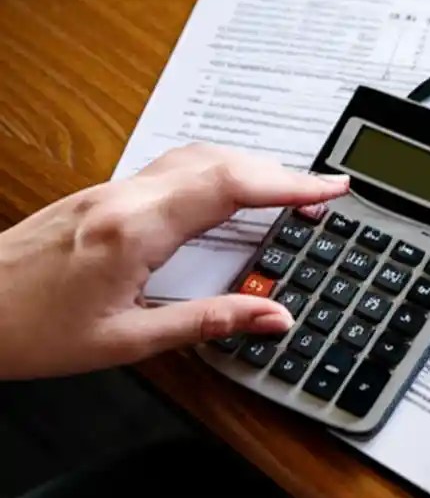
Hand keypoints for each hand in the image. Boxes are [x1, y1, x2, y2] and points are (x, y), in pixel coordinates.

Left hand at [0, 143, 348, 378]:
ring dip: (249, 167)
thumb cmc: (29, 330)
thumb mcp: (127, 340)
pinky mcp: (101, 197)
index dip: (290, 183)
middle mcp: (124, 198)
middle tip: (325, 192)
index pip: (231, 186)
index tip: (331, 187)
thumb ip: (208, 322)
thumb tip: (272, 316)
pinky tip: (229, 192)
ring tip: (287, 191)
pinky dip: (218, 172)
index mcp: (135, 230)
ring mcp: (110, 191)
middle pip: (221, 161)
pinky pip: (174, 167)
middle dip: (281, 173)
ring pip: (197, 157)